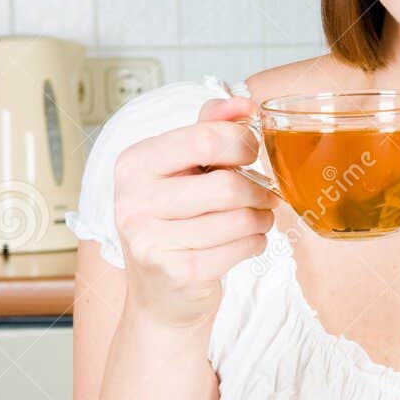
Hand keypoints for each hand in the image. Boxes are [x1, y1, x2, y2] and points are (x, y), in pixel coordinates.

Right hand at [114, 92, 275, 327]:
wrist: (160, 296)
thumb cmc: (176, 224)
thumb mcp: (183, 170)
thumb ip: (208, 129)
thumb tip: (243, 102)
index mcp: (134, 162)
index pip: (206, 138)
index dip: (243, 144)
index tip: (251, 154)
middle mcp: (133, 199)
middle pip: (227, 184)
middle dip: (259, 190)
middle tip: (266, 195)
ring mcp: (149, 239)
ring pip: (238, 218)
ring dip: (262, 219)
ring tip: (259, 219)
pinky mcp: (174, 272)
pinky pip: (238, 248)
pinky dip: (255, 243)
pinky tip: (249, 241)